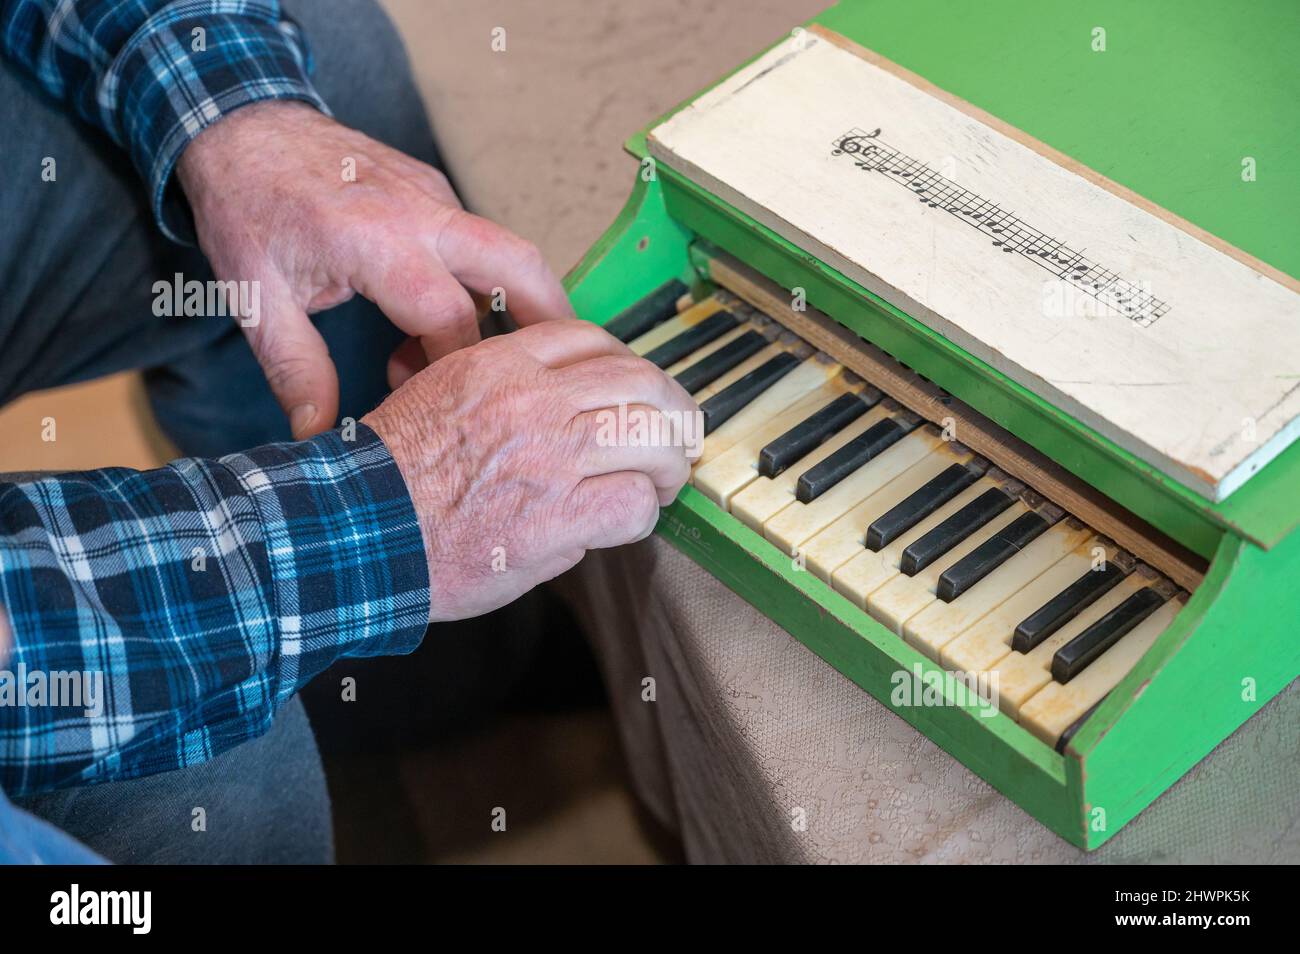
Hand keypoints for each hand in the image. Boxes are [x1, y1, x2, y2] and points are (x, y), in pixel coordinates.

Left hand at [177, 101, 573, 438]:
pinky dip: (483, 286)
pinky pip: (479, 243)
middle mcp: (419, 212)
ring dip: (517, 306)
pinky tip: (446, 323)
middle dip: (552, 320)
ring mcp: (433, 196)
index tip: (434, 403)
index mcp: (375, 240)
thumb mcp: (256, 296)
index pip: (450, 319)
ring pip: (509, 253)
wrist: (241, 126)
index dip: (452, 371)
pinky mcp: (434, 192)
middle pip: (519, 266)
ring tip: (495, 360)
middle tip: (563, 372)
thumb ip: (296, 370)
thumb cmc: (246, 205)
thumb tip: (319, 436)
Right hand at [362, 320, 700, 620]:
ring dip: (668, 463)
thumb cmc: (386, 478)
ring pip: (653, 437)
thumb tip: (553, 410)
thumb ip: (500, 393)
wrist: (356, 534)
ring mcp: (550, 456)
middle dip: (673, 408)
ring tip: (663, 480)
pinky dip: (643, 514)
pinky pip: (634, 503)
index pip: (593, 339)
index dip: (628, 366)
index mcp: (499, 364)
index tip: (635, 391)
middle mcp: (532, 399)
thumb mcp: (434, 396)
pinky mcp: (558, 515)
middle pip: (641, 381)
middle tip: (678, 433)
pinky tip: (629, 521)